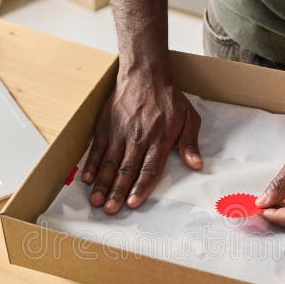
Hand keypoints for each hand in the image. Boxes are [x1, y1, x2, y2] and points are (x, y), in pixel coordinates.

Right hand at [82, 71, 201, 213]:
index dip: (140, 187)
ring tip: (96, 201)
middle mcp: (137, 139)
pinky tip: (88, 179)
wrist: (144, 73)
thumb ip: (190, 143)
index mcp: (159, 139)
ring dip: (102, 183)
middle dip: (118, 192)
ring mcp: (119, 133)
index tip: (133, 203)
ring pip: (110, 163)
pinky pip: (97, 149)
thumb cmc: (168, 98)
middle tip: (110, 210)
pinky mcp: (106, 127)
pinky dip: (92, 164)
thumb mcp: (189, 117)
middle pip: (126, 170)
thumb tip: (196, 165)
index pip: (149, 169)